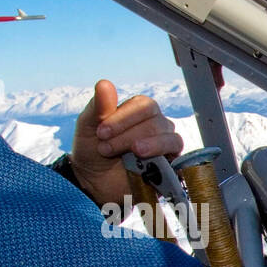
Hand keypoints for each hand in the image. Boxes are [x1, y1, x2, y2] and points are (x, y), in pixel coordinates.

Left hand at [69, 79, 183, 209]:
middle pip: (156, 122)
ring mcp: (165, 145)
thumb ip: (98, 106)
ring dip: (148, 145)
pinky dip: (161, 156)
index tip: (102, 133)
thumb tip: (105, 83)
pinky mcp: (170, 165)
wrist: (94, 182)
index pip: (144, 106)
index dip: (124, 118)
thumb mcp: (88, 126)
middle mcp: (156, 125)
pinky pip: (177, 157)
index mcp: (138, 111)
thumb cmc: (92, 151)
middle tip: (106, 149)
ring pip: (169, 138)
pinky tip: (145, 161)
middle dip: (129, 135)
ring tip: (130, 154)